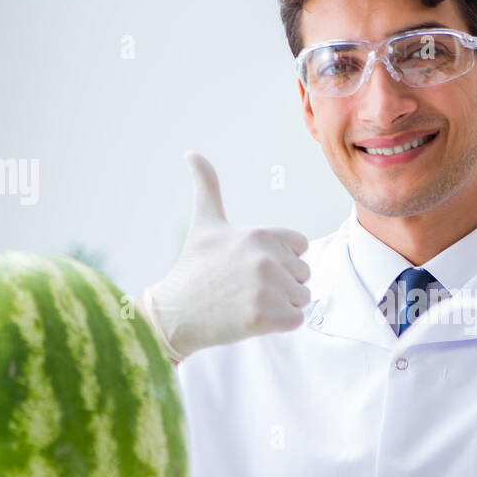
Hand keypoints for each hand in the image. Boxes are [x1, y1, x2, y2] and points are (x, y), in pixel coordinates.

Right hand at [140, 152, 310, 361]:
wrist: (173, 313)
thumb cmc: (193, 268)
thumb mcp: (205, 223)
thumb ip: (208, 186)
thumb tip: (191, 152)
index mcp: (260, 234)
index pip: (300, 246)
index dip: (281, 259)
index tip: (252, 265)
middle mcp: (265, 258)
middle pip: (303, 274)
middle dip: (282, 283)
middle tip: (246, 287)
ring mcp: (265, 289)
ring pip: (302, 298)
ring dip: (282, 304)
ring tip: (249, 302)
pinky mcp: (265, 317)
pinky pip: (297, 319)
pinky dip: (280, 324)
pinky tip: (253, 318)